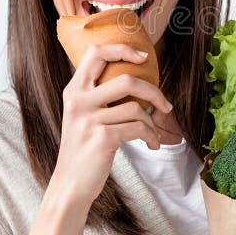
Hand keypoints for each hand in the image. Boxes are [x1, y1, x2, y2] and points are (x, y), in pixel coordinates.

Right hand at [51, 44, 172, 208]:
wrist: (70, 185)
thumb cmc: (84, 149)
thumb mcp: (83, 116)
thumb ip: (98, 96)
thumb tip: (136, 80)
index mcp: (73, 90)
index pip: (96, 53)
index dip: (122, 49)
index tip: (144, 57)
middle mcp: (78, 101)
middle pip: (126, 79)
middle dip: (154, 92)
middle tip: (165, 106)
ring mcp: (89, 119)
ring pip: (136, 108)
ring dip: (152, 124)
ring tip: (153, 136)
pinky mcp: (102, 138)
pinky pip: (138, 128)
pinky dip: (150, 136)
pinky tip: (152, 145)